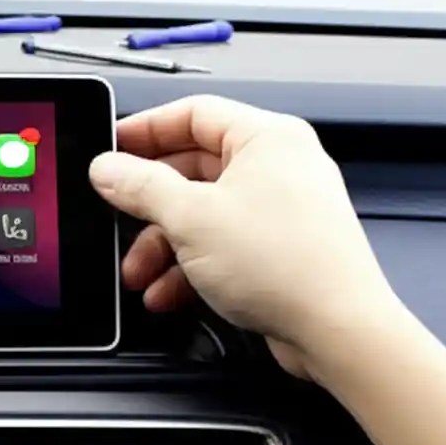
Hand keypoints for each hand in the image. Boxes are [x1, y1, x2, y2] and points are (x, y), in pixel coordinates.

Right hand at [89, 95, 399, 377]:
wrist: (337, 329)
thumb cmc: (289, 266)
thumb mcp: (191, 218)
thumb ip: (141, 187)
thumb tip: (108, 169)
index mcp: (267, 138)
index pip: (193, 114)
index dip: (146, 130)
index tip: (112, 149)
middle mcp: (279, 167)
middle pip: (192, 169)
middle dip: (148, 206)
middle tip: (117, 217)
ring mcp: (280, 209)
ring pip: (201, 214)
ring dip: (163, 245)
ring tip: (140, 273)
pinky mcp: (278, 249)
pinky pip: (220, 245)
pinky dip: (189, 266)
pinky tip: (168, 292)